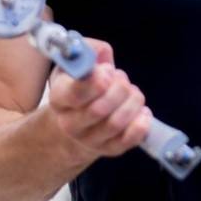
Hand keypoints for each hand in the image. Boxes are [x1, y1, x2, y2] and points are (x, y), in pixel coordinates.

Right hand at [48, 39, 151, 158]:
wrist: (78, 117)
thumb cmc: (81, 83)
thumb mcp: (79, 61)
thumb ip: (91, 50)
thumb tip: (103, 55)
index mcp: (59, 98)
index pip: (74, 93)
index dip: (96, 81)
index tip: (107, 71)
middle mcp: (70, 123)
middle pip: (99, 109)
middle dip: (119, 88)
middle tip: (120, 79)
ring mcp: (90, 140)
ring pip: (117, 122)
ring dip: (132, 101)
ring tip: (130, 91)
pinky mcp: (110, 149)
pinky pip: (130, 139)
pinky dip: (142, 121)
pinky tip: (141, 110)